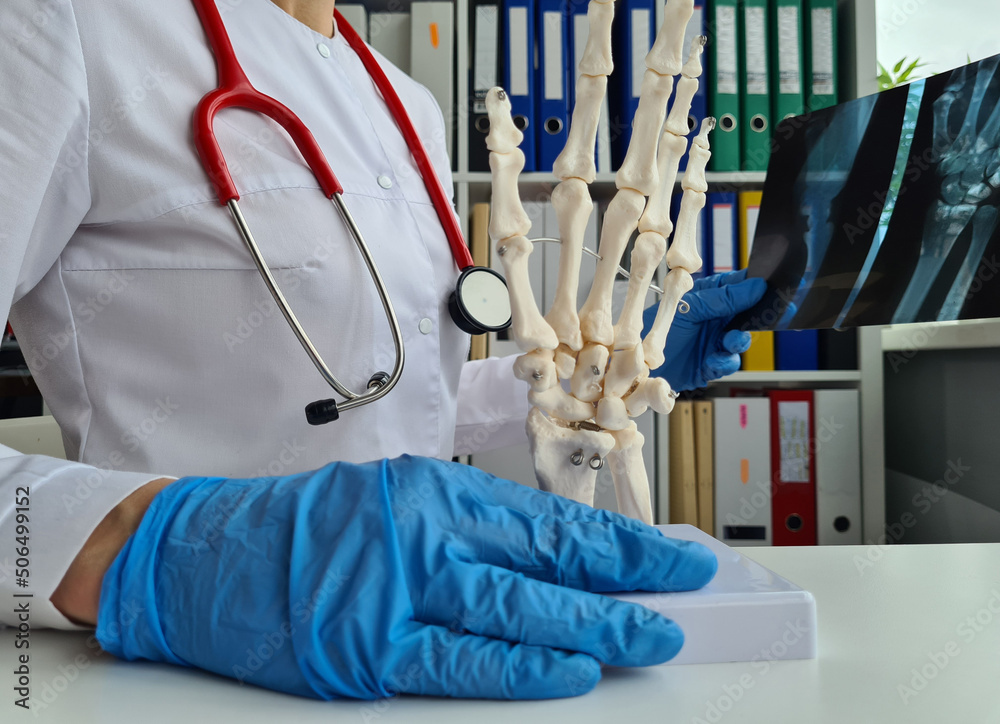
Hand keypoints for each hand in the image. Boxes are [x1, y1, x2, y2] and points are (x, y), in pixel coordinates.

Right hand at [97, 456, 716, 699]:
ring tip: (650, 636)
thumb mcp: (398, 499)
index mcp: (437, 490)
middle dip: (628, 578)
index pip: (551, 521)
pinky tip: (570, 669)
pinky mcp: (367, 646)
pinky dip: (522, 666)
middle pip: (549, 558)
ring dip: (593, 625)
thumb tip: (556, 565)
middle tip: (685, 592)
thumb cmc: (310, 526)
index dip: (620, 544)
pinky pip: (461, 657)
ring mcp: (397, 588)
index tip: (672, 557)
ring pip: (518, 608)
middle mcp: (425, 530)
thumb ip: (472, 530)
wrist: (207, 552)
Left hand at [643, 270, 767, 390]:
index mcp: (709, 297)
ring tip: (731, 339)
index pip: (740, 286)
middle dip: (758, 317)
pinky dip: (724, 361)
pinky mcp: (710, 364)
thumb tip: (756, 286)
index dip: (757, 287)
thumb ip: (722, 299)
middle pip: (747, 315)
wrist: (634, 364)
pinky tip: (715, 358)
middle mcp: (714, 318)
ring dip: (739, 340)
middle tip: (766, 316)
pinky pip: (727, 362)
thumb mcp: (689, 307)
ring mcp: (713, 341)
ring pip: (740, 340)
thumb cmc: (654, 327)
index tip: (771, 287)